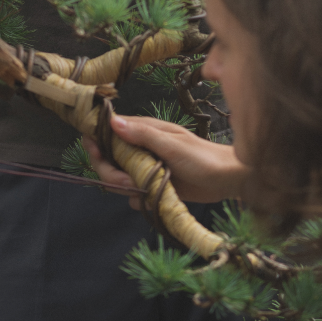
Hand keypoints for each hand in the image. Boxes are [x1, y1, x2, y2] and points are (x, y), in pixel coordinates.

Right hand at [83, 115, 247, 208]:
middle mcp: (140, 147)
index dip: (97, 141)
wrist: (226, 180)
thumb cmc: (202, 157)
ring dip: (123, 186)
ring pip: (118, 177)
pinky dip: (136, 198)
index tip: (95, 152)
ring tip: (142, 189)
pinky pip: (133, 193)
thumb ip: (142, 134)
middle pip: (108, 158)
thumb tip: (113, 121)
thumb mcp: (172, 144)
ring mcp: (146, 167)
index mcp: (144, 130)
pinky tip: (149, 199)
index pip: (108, 132)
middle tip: (126, 182)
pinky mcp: (152, 185)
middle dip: (110, 172)